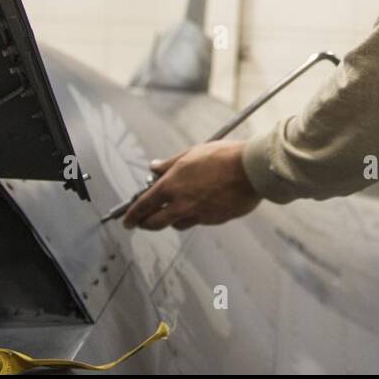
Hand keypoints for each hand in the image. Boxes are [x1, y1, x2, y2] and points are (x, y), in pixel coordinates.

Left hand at [121, 140, 261, 231]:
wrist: (251, 170)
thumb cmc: (222, 156)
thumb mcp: (191, 153)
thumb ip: (169, 164)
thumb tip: (153, 167)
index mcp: (172, 185)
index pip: (143, 205)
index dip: (132, 215)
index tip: (127, 220)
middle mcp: (181, 204)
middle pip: (155, 223)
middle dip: (145, 224)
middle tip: (142, 222)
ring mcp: (198, 214)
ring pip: (176, 224)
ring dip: (170, 220)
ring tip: (173, 211)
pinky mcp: (213, 220)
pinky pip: (197, 221)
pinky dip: (193, 216)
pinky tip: (199, 205)